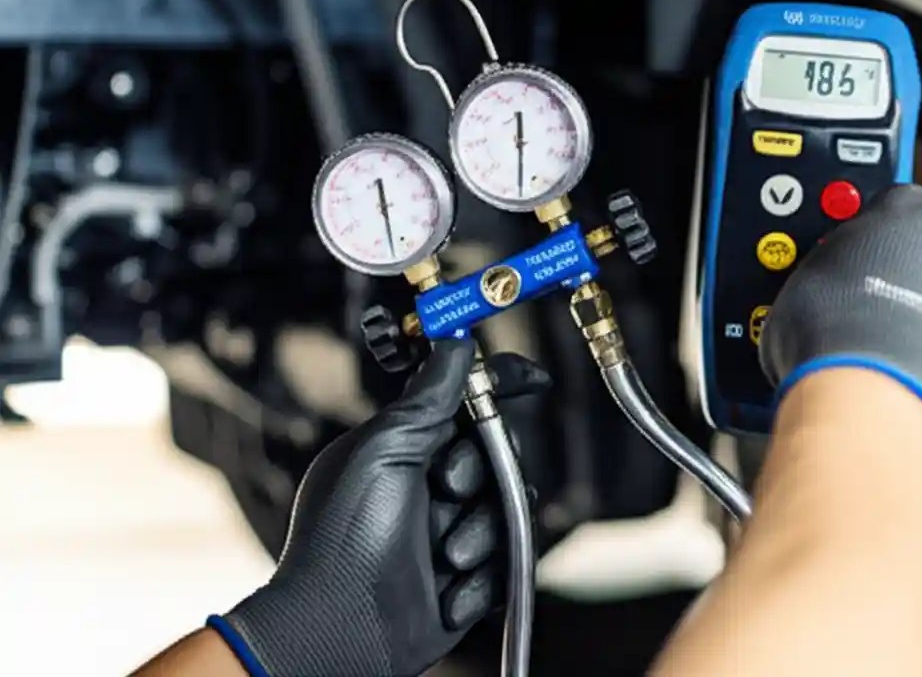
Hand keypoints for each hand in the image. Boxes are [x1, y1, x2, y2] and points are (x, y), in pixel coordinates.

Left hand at [212, 339, 549, 676]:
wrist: (339, 628)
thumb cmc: (344, 537)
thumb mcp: (383, 449)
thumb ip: (427, 396)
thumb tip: (455, 342)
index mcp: (404, 447)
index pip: (465, 401)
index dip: (501, 385)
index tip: (533, 379)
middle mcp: (428, 486)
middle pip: (497, 456)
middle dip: (482, 474)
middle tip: (449, 490)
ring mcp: (448, 532)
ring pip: (506, 512)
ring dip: (479, 534)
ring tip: (445, 557)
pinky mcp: (466, 579)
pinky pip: (505, 565)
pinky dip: (479, 581)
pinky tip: (446, 594)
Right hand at [759, 185, 921, 492]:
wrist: (878, 395)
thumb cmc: (835, 334)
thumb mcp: (805, 281)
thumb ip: (831, 269)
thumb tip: (827, 287)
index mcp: (911, 203)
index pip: (894, 213)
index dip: (876, 249)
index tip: (864, 273)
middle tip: (889, 318)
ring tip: (915, 360)